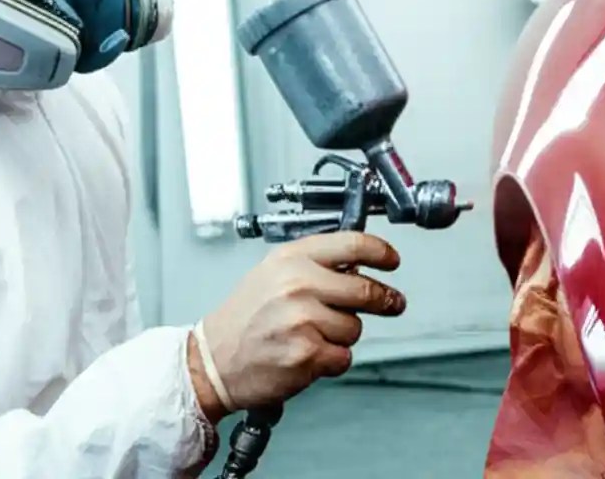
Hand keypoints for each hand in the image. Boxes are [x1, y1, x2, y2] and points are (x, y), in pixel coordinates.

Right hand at [188, 232, 405, 420]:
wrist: (212, 360)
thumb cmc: (244, 319)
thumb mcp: (273, 273)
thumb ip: (315, 264)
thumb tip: (360, 263)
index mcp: (291, 259)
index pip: (353, 244)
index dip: (381, 252)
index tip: (392, 260)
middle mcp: (297, 284)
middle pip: (366, 290)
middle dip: (385, 300)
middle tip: (392, 303)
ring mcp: (302, 320)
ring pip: (355, 327)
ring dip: (344, 335)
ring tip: (312, 335)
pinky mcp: (307, 354)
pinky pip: (344, 356)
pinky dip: (332, 360)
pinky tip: (308, 355)